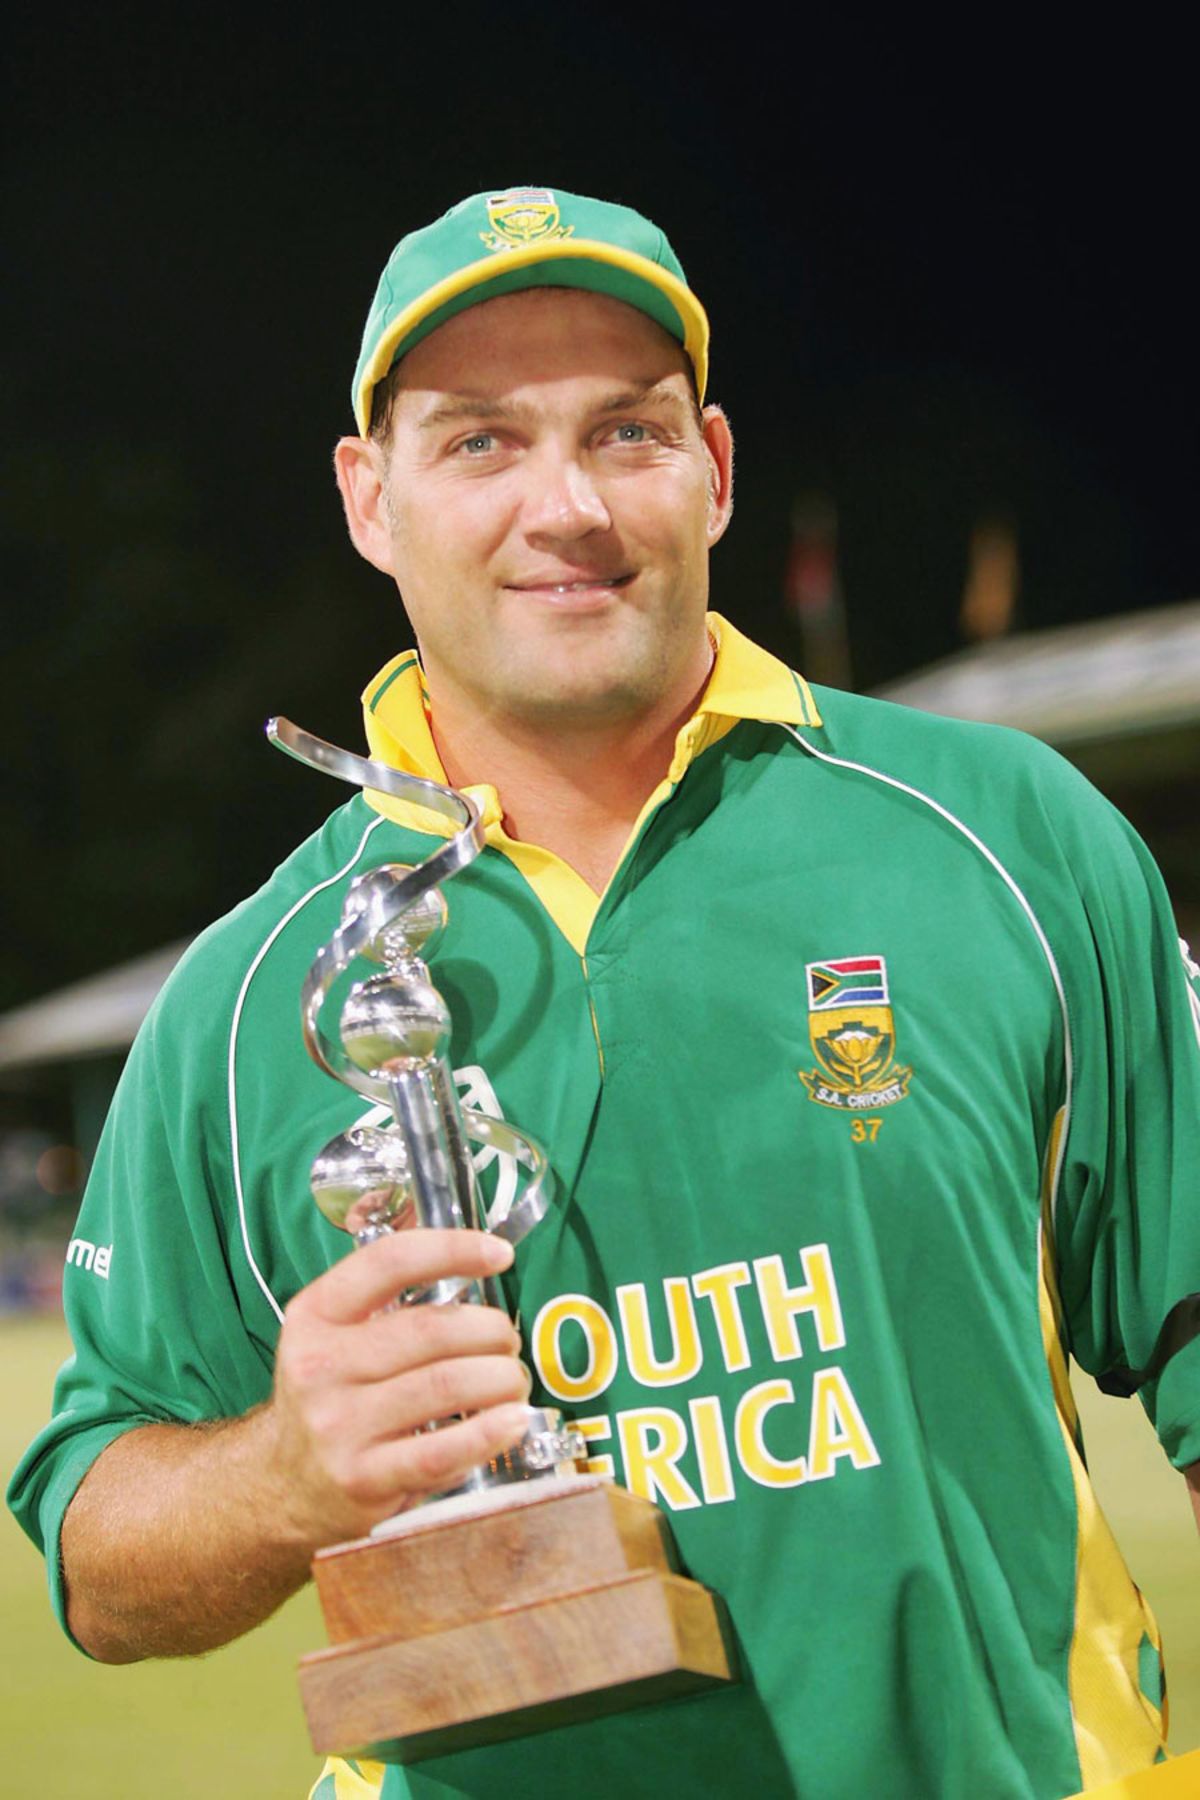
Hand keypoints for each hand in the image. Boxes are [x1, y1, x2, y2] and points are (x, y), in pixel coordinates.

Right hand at [266, 1227, 529, 1548]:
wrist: (281, 1482)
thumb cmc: (329, 1395)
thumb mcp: (332, 1334)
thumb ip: (389, 1300)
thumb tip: (476, 1265)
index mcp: (316, 1315)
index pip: (390, 1263)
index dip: (453, 1250)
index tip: (500, 1253)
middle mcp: (320, 1365)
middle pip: (430, 1330)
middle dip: (490, 1330)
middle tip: (507, 1340)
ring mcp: (338, 1425)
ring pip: (445, 1385)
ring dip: (499, 1378)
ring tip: (512, 1379)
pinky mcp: (362, 1478)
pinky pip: (440, 1451)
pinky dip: (489, 1431)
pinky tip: (514, 1419)